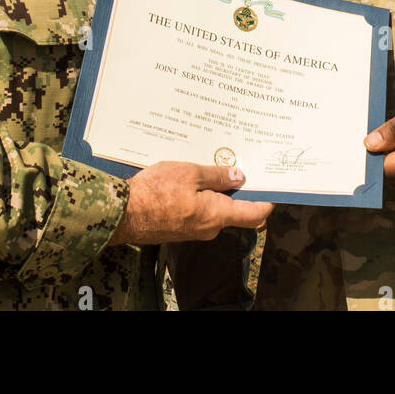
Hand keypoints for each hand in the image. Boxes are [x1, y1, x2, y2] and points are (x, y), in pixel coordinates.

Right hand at [108, 161, 273, 245]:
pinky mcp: (179, 228)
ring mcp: (193, 230)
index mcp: (218, 215)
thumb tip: (239, 177)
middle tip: (236, 163)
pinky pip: (197, 211)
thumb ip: (217, 176)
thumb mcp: (190, 173)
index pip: (254, 214)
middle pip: (234, 210)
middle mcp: (209, 228)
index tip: (272, 186)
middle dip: (236, 188)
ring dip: (213, 190)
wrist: (122, 214)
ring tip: (207, 165)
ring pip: (213, 209)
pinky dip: (198, 196)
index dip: (266, 201)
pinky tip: (188, 179)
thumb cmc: (155, 192)